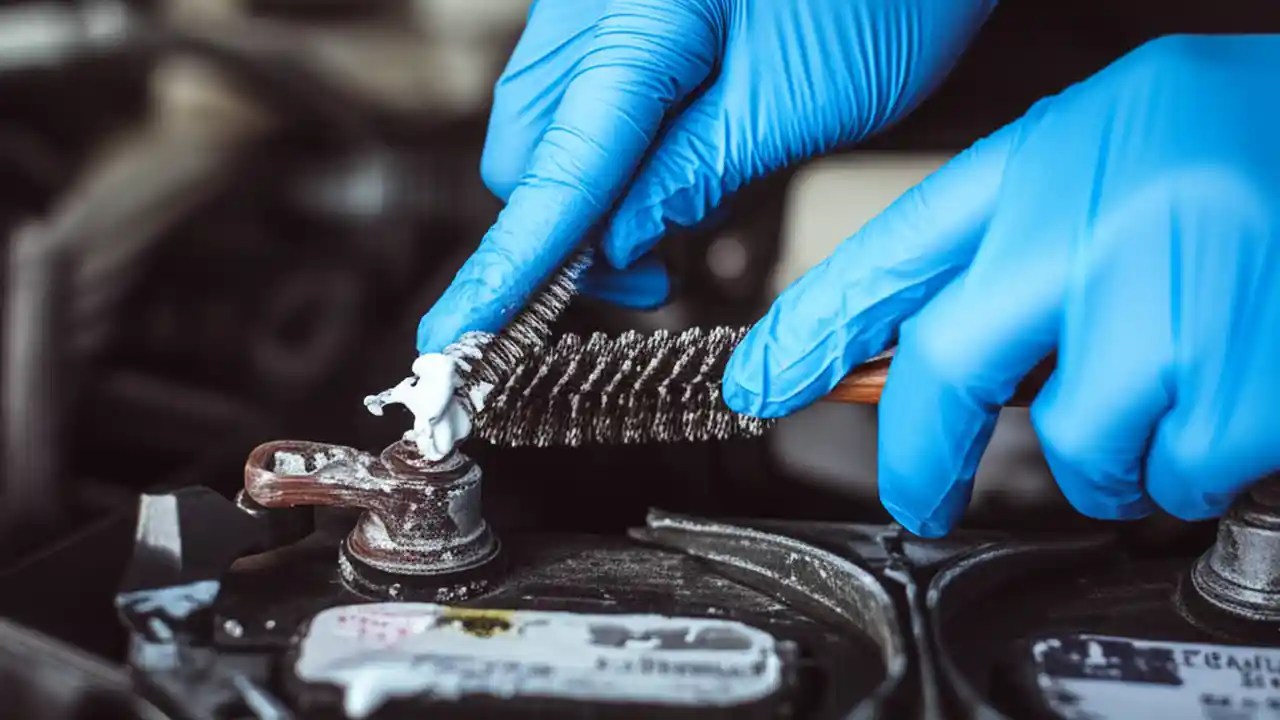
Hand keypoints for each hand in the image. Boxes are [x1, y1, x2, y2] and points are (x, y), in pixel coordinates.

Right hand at [417, 0, 996, 352]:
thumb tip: (617, 240)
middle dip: (569, 234)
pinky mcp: (617, 7)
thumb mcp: (793, 106)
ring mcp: (593, 0)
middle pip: (525, 152)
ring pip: (547, 125)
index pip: (554, 173)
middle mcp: (588, 3)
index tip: (461, 335)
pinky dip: (609, 149)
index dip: (508, 267)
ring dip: (590, 195)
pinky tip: (666, 162)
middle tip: (654, 278)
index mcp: (636, 21)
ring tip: (672, 218)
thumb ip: (690, 178)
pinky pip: (579, 93)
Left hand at [724, 35, 1279, 534]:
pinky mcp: (1241, 384)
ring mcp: (1167, 305)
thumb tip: (927, 330)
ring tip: (1168, 387)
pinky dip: (1189, 463)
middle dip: (920, 451)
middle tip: (923, 491)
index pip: (889, 251)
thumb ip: (1017, 233)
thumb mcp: (1111, 150)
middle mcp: (1093, 223)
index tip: (761, 381)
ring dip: (1107, 448)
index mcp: (1051, 155)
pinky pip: (1171, 473)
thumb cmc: (1255, 142)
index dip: (810, 329)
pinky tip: (1228, 396)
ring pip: (1073, 443)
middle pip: (944, 368)